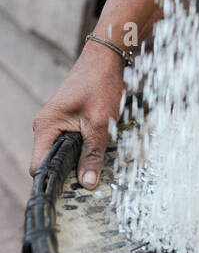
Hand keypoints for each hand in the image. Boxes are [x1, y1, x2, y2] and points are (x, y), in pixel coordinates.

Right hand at [29, 43, 126, 189]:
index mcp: (46, 126)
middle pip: (51, 160)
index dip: (52, 180)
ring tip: (94, 167)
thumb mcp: (100, 123)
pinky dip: (82, 147)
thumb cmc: (100, 84)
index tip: (67, 195)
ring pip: (62, 151)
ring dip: (77, 159)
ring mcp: (55, 122)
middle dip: (68, 172)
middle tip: (88, 184)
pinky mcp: (66, 119)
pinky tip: (96, 150)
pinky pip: (69, 141)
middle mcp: (46, 126)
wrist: (106, 58)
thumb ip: (93, 154)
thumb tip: (87, 183)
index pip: (39, 164)